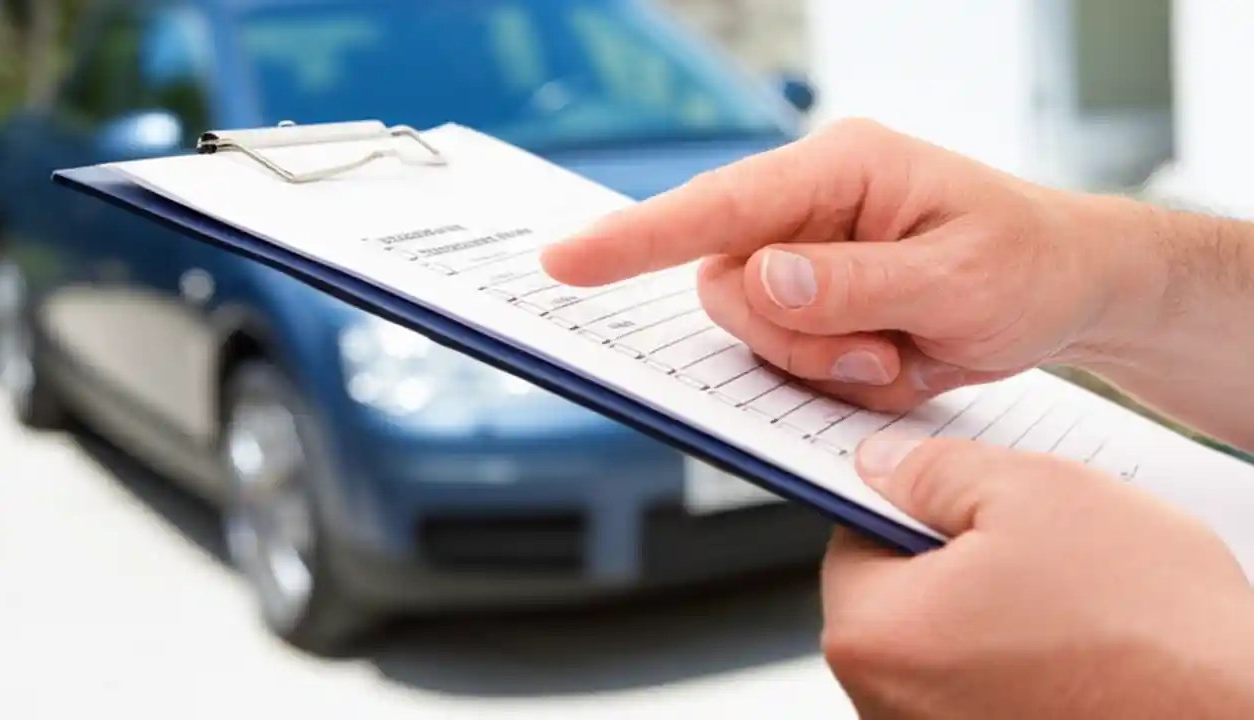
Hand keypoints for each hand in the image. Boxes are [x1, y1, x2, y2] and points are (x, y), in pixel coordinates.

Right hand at [542, 120, 1166, 411]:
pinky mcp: (816, 298)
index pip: (719, 205)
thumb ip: (857, 283)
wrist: (1066, 289)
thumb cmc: (1027, 265)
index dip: (636, 236)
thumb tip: (764, 278)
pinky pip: (786, 355)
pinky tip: (896, 357)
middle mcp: (811, 206)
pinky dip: (837, 375)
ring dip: (819, 362)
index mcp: (842, 169)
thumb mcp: (957, 280)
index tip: (566, 260)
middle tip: (877, 355)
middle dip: (791, 339)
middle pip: (725, 284)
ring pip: (752, 327)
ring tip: (898, 355)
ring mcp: (810, 255)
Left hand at [822, 433, 1253, 718]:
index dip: (906, 503)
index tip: (949, 493)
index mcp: (874, 636)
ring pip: (944, 645)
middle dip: (952, 561)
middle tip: (1029, 544)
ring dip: (989, 614)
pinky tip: (1076, 649)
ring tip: (1069, 603)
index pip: (850, 539)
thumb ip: (934, 471)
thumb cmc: (1153, 631)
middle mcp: (886, 706)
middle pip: (896, 599)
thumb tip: (882, 464)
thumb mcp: (1037, 495)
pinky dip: (1018, 663)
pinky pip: (981, 689)